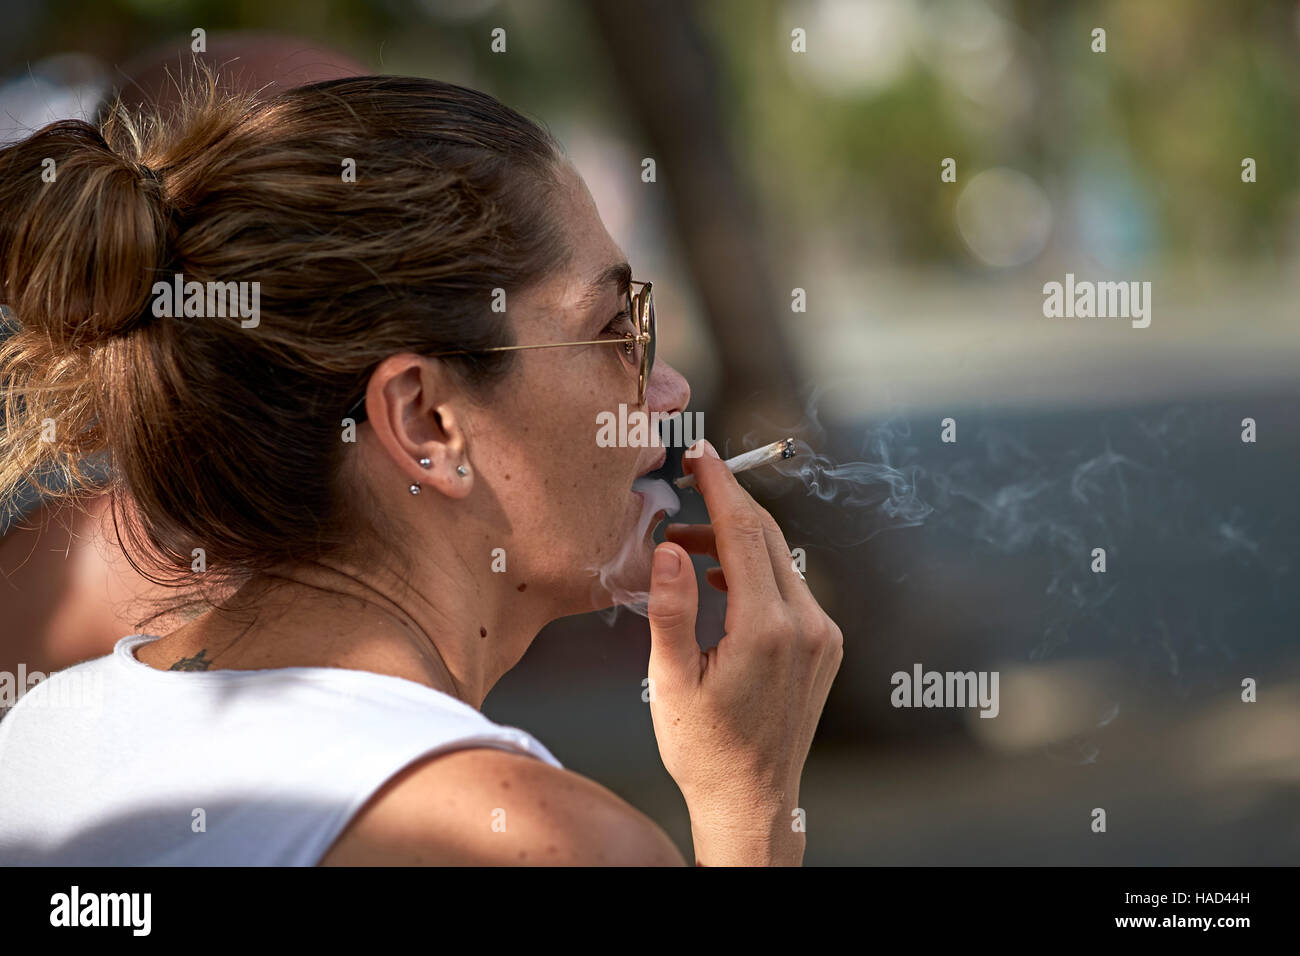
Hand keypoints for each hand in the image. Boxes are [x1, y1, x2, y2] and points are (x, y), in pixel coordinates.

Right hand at [645, 440, 842, 862]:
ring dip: (736, 541)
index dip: (720, 487)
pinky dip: (756, 570)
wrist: (752, 803)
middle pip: (768, 537)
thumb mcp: (671, 681)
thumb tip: (669, 551)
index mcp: (768, 630)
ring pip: (780, 560)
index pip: (745, 533)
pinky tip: (721, 580)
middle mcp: (807, 626)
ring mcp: (823, 636)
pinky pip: (791, 587)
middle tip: (687, 484)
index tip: (699, 454)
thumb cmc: (706, 751)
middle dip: (726, 506)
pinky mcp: (825, 646)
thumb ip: (670, 610)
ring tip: (683, 549)